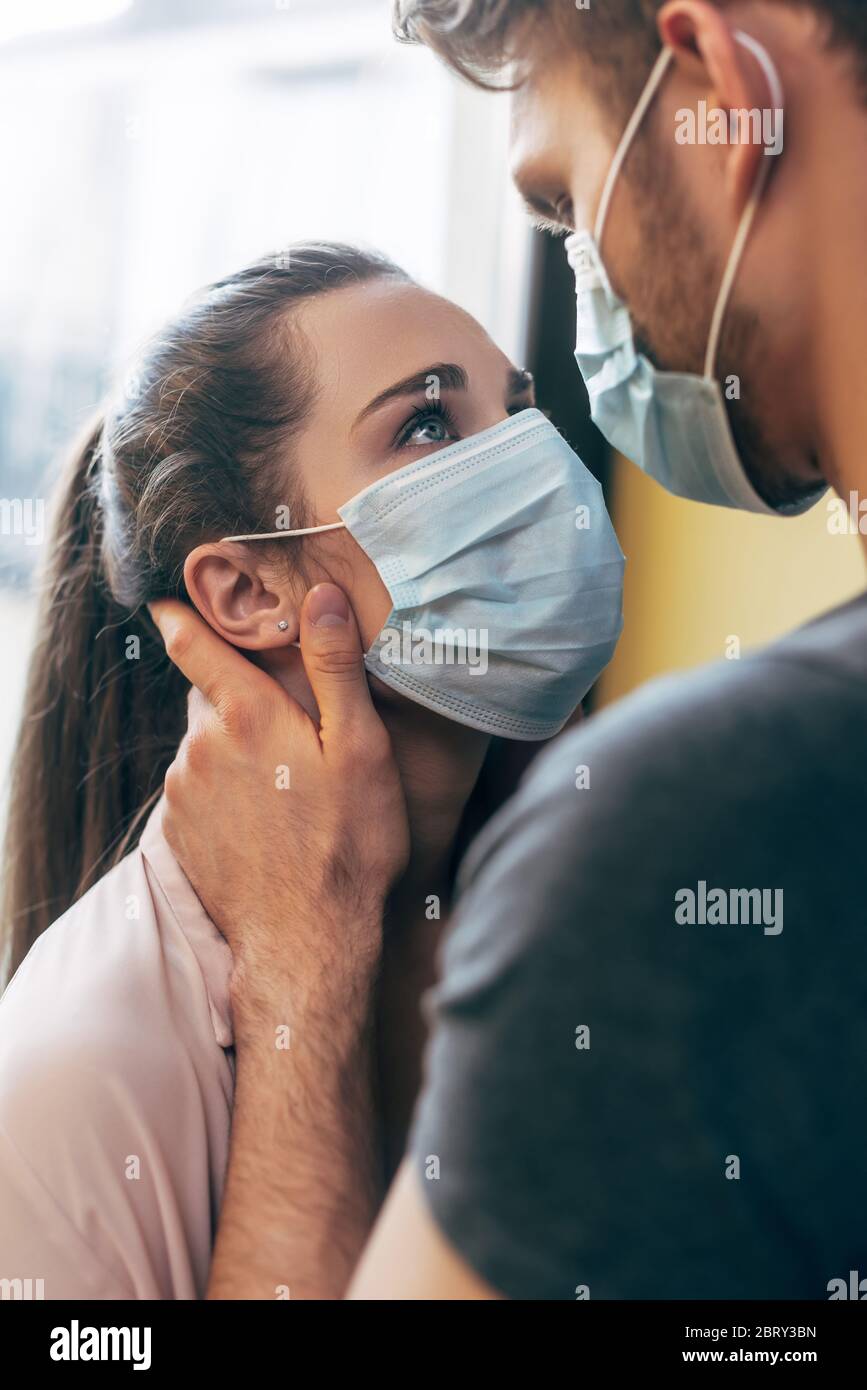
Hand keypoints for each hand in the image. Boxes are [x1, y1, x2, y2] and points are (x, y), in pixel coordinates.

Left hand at [149, 583, 409, 1033]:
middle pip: (208, 700)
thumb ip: (336, 667)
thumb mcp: (360, 748)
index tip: (166, 601)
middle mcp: (201, 747)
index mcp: (246, 715)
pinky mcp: (179, 834)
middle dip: (238, 700)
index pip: (194, 645)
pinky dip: (222, 794)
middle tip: (285, 724)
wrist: (307, 942)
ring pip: (204, 749)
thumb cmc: (348, 843)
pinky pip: (196, 793)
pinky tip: (264, 820)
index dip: (179, 617)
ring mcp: (184, 794)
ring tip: (285, 786)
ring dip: (233, 752)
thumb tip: (321, 596)